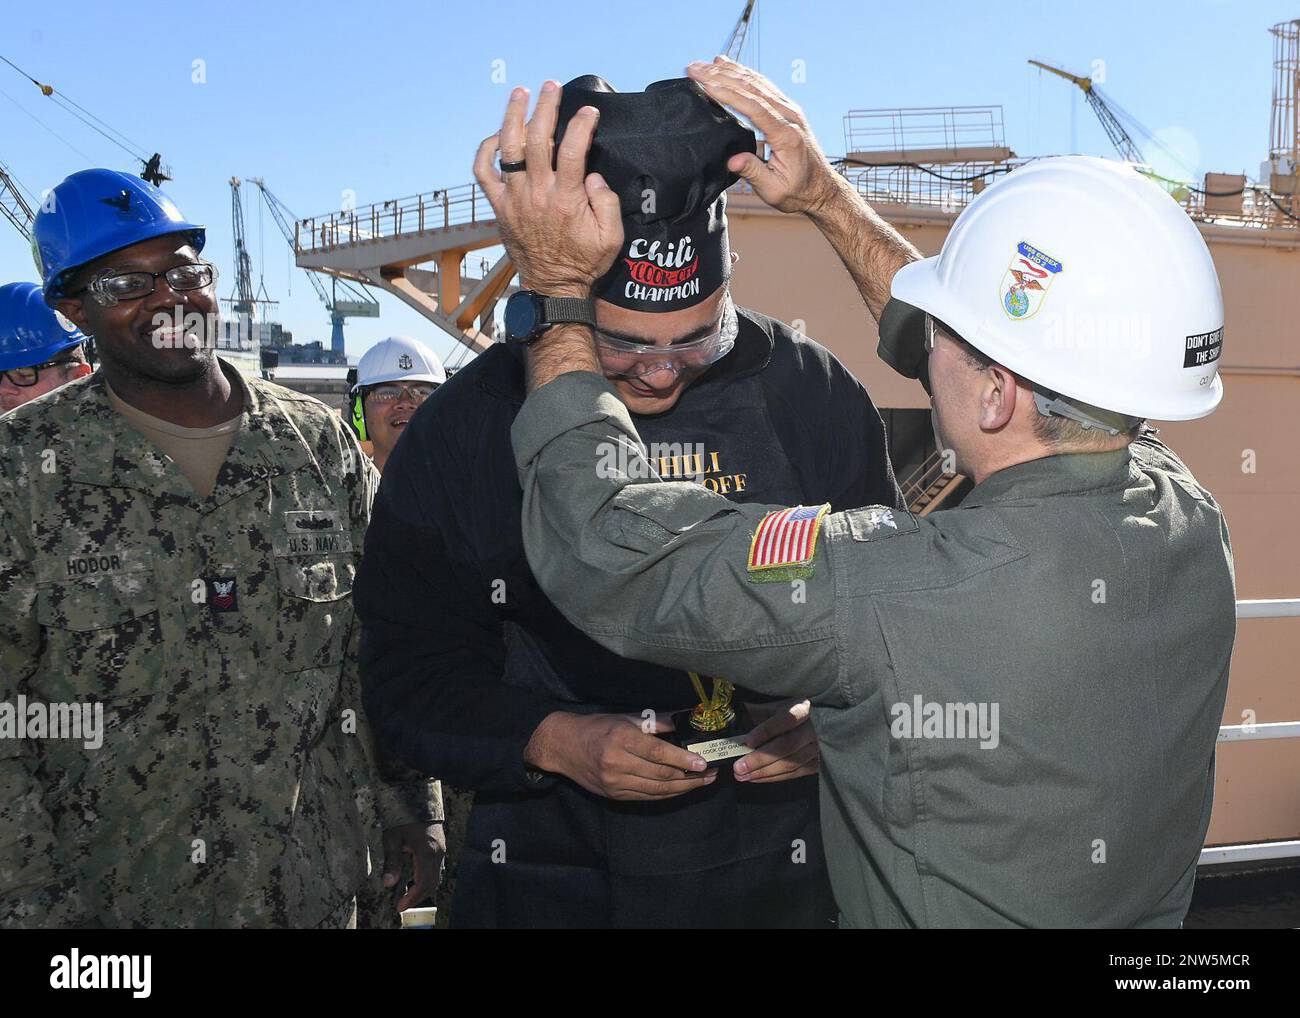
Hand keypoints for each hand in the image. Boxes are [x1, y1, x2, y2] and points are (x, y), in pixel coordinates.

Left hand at [381, 821, 445, 911]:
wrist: (418, 795)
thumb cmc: (403, 814)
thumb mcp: (393, 837)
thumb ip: (392, 861)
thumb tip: (388, 884)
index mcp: (427, 851)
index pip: (423, 883)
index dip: (412, 898)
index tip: (400, 907)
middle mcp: (438, 852)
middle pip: (432, 883)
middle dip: (418, 897)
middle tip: (402, 905)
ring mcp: (441, 849)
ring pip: (436, 877)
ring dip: (423, 889)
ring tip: (407, 896)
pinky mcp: (440, 846)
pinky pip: (436, 869)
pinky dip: (427, 879)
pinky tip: (414, 880)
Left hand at [473, 80, 623, 295]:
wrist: (553, 288)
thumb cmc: (584, 262)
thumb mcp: (612, 237)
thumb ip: (607, 202)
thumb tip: (592, 176)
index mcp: (567, 200)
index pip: (574, 149)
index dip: (582, 124)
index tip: (590, 112)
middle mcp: (537, 194)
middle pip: (538, 138)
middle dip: (546, 107)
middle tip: (551, 87)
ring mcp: (514, 199)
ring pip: (508, 148)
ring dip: (513, 116)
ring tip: (520, 94)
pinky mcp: (500, 207)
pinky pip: (483, 172)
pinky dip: (486, 150)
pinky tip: (497, 135)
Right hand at [524, 711, 716, 800]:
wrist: (563, 747)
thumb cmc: (596, 728)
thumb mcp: (624, 719)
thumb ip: (655, 723)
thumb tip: (684, 722)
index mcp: (621, 739)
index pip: (658, 753)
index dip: (683, 759)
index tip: (703, 762)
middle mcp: (617, 763)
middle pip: (661, 774)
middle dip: (690, 776)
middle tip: (711, 773)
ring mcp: (615, 782)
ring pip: (657, 789)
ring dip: (683, 788)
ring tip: (702, 782)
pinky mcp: (614, 795)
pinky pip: (647, 797)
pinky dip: (667, 794)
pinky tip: (680, 788)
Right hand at [685, 56, 842, 216]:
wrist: (821, 187)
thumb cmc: (798, 190)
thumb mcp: (774, 190)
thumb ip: (754, 173)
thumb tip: (732, 160)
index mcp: (786, 135)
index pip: (753, 107)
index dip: (728, 94)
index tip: (705, 84)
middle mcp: (789, 115)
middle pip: (752, 88)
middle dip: (720, 76)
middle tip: (694, 68)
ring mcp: (789, 109)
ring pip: (756, 82)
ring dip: (729, 71)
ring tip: (704, 64)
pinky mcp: (786, 108)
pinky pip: (762, 85)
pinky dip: (743, 74)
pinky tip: (727, 66)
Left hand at [733, 698, 818, 782]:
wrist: (826, 724)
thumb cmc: (797, 712)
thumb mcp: (782, 704)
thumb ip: (762, 710)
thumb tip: (739, 713)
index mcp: (803, 709)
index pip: (785, 720)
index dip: (765, 731)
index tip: (747, 741)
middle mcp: (813, 730)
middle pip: (786, 746)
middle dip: (760, 758)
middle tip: (738, 767)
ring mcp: (818, 749)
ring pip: (790, 763)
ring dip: (763, 772)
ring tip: (742, 775)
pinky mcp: (818, 764)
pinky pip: (794, 774)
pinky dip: (773, 777)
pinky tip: (756, 778)